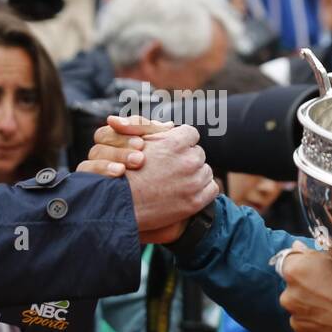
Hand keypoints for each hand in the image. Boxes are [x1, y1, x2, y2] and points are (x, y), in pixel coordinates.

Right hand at [77, 115, 215, 242]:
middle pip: (198, 153)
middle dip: (188, 159)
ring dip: (195, 175)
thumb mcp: (137, 143)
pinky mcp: (195, 201)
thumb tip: (171, 126)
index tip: (173, 150)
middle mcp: (188, 160)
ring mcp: (194, 181)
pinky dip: (203, 190)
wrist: (119, 205)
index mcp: (175, 142)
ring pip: (205, 171)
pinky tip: (187, 192)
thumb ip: (155, 131)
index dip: (181, 142)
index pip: (191, 134)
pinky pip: (212, 189)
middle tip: (172, 169)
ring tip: (176, 182)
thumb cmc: (125, 172)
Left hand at [278, 241, 331, 331]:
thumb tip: (296, 249)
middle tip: (330, 294)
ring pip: (299, 314)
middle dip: (306, 293)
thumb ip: (310, 254)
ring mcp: (296, 321)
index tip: (314, 274)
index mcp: (294, 271)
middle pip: (292, 292)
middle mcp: (289, 296)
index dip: (302, 269)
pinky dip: (317, 330)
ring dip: (312, 312)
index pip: (287, 265)